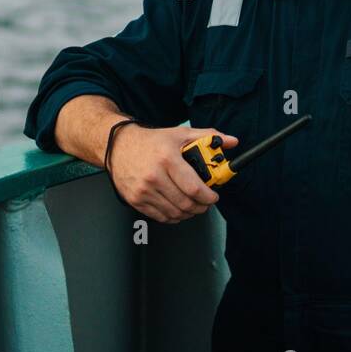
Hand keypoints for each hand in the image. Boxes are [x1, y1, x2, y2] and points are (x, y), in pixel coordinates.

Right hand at [110, 125, 238, 223]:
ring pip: (175, 213)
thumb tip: (231, 141)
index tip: (213, 196)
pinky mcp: (135, 200)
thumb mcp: (180, 134)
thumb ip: (208, 137)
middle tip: (205, 202)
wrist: (119, 146)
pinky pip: (161, 217)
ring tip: (192, 205)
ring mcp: (143, 190)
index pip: (194, 188)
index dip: (209, 197)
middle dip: (201, 206)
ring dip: (188, 212)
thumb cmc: (151, 141)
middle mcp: (154, 176)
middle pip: (186, 204)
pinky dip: (173, 216)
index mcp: (167, 159)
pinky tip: (177, 207)